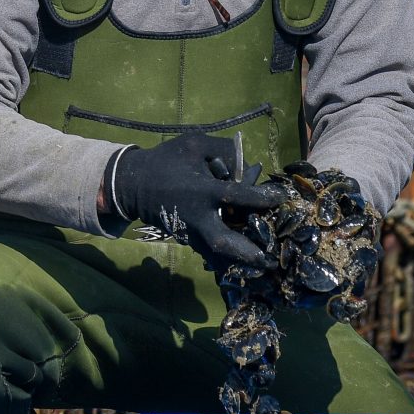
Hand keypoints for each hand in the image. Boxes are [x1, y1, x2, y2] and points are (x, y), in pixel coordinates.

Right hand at [109, 132, 287, 265]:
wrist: (132, 184)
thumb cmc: (166, 161)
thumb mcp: (194, 144)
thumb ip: (224, 150)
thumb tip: (249, 166)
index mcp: (202, 190)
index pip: (239, 196)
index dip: (264, 197)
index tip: (281, 197)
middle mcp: (197, 215)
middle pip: (223, 240)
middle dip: (246, 252)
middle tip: (269, 260)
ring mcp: (190, 230)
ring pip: (217, 254)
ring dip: (238, 262)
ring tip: (262, 269)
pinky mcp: (186, 238)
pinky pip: (209, 253)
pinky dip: (225, 261)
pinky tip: (243, 266)